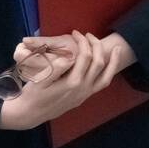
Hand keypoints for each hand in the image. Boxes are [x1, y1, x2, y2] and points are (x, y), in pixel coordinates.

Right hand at [0, 30, 136, 130]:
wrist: (31, 114)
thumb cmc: (33, 95)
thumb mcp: (40, 80)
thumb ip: (56, 68)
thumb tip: (70, 57)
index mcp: (72, 82)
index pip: (84, 56)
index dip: (82, 42)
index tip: (75, 33)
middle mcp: (82, 88)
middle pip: (98, 62)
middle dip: (95, 45)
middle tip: (88, 35)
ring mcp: (85, 94)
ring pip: (106, 76)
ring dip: (113, 61)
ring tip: (117, 49)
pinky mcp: (84, 97)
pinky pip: (102, 84)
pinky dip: (109, 73)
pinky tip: (109, 65)